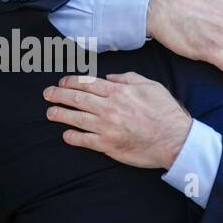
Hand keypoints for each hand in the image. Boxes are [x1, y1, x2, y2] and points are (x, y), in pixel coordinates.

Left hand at [43, 73, 190, 169]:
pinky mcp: (108, 145)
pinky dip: (73, 136)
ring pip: (76, 118)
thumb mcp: (150, 86)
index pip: (88, 84)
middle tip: (47, 94)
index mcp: (119, 92)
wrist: (175, 140)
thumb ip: (128, 78)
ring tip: (49, 113)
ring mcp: (107, 127)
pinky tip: (65, 134)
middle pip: (77, 99)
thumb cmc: (165, 112)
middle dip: (59, 95)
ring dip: (60, 114)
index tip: (62, 83)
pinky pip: (84, 140)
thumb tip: (111, 77)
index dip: (71, 82)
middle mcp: (109, 108)